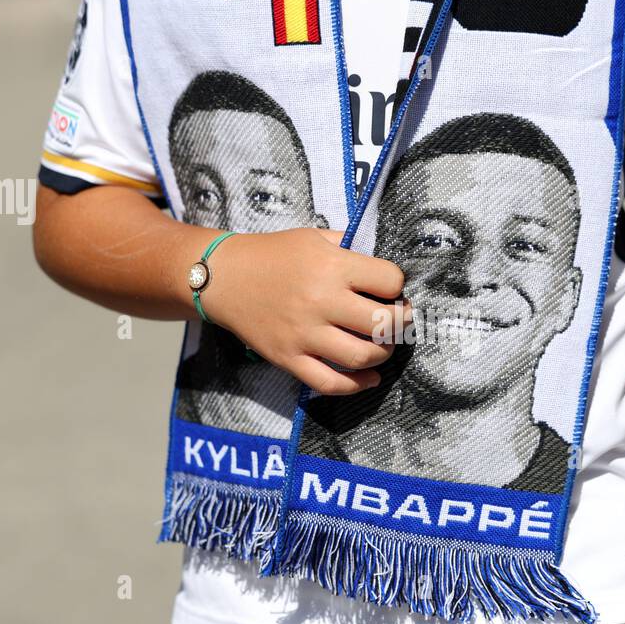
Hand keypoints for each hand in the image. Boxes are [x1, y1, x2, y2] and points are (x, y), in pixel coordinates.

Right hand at [205, 228, 408, 395]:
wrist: (224, 277)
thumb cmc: (273, 255)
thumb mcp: (314, 237)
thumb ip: (349, 248)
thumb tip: (383, 270)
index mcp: (331, 266)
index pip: (389, 281)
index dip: (397, 285)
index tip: (391, 288)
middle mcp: (321, 301)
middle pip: (382, 322)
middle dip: (401, 323)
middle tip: (401, 320)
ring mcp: (304, 334)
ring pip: (362, 356)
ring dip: (384, 354)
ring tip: (384, 345)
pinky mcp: (288, 358)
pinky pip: (329, 382)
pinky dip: (356, 386)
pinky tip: (370, 378)